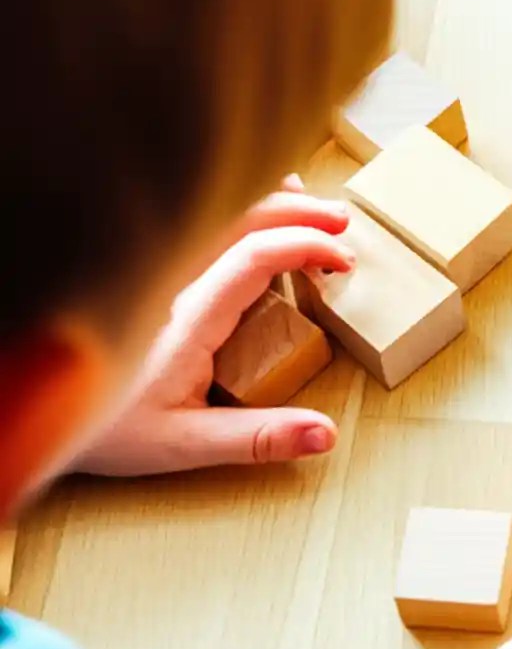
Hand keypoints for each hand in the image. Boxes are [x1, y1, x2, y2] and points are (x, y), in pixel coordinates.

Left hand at [72, 177, 355, 476]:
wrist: (31, 418)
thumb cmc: (103, 432)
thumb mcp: (185, 445)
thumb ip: (258, 438)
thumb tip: (324, 433)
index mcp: (187, 317)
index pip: (255, 255)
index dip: (306, 246)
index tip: (342, 260)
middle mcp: (170, 284)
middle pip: (239, 219)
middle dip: (297, 212)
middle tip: (342, 224)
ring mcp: (156, 275)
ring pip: (212, 215)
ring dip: (264, 203)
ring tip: (306, 204)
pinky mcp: (146, 279)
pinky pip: (194, 228)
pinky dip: (232, 215)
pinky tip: (249, 218)